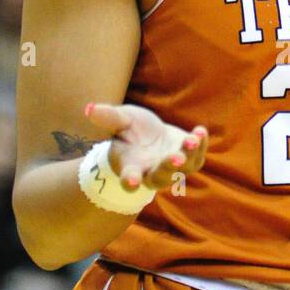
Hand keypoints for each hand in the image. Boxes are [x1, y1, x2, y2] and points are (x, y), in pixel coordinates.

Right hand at [84, 102, 208, 191]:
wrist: (150, 137)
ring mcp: (173, 169)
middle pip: (160, 176)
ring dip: (189, 154)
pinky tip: (200, 131)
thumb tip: (89, 109)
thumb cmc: (130, 131)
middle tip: (176, 158)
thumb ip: (108, 118)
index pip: (130, 178)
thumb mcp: (120, 121)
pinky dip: (201, 145)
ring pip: (183, 169)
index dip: (130, 180)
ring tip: (192, 139)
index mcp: (131, 167)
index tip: (131, 181)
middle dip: (168, 167)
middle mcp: (152, 172)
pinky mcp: (190, 160)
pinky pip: (197, 157)